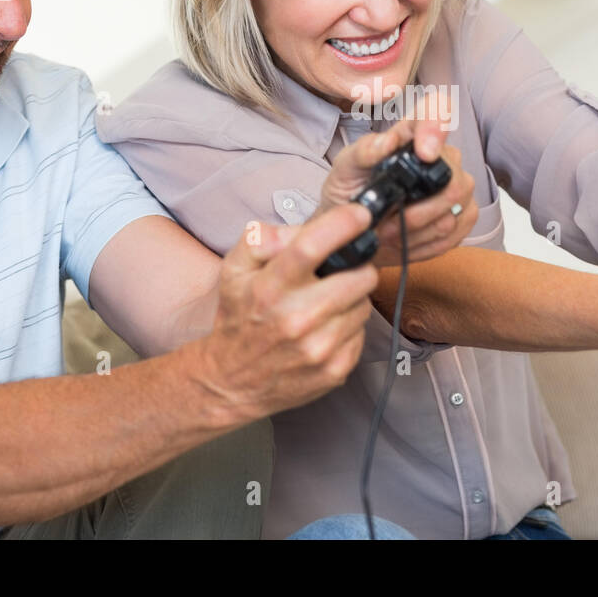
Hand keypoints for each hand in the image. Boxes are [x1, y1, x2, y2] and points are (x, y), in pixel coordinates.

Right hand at [197, 204, 379, 422]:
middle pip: (359, 276)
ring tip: (325, 304)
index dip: (344, 224)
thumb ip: (261, 238)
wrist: (233, 381)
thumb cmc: (239, 318)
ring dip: (352, 299)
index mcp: (270, 288)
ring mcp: (319, 348)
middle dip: (357, 267)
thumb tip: (300, 230)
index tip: (359, 215)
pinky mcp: (336, 370)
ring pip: (364, 304)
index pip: (312, 246)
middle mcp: (297, 318)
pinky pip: (362, 333)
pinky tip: (325, 330)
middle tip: (340, 271)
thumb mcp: (234, 270)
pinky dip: (348, 327)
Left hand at [317, 99, 477, 266]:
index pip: (437, 108)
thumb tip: (387, 142)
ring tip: (391, 231)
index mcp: (411, 133)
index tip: (425, 153)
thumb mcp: (344, 169)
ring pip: (453, 208)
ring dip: (416, 229)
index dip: (437, 125)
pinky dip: (426, 243)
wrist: (355, 230)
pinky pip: (456, 231)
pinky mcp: (464, 214)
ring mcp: (457, 185)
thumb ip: (363, 152)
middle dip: (416, 208)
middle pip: (451, 176)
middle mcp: (442, 155)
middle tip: (386, 220)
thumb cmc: (350, 192)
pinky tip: (408, 241)